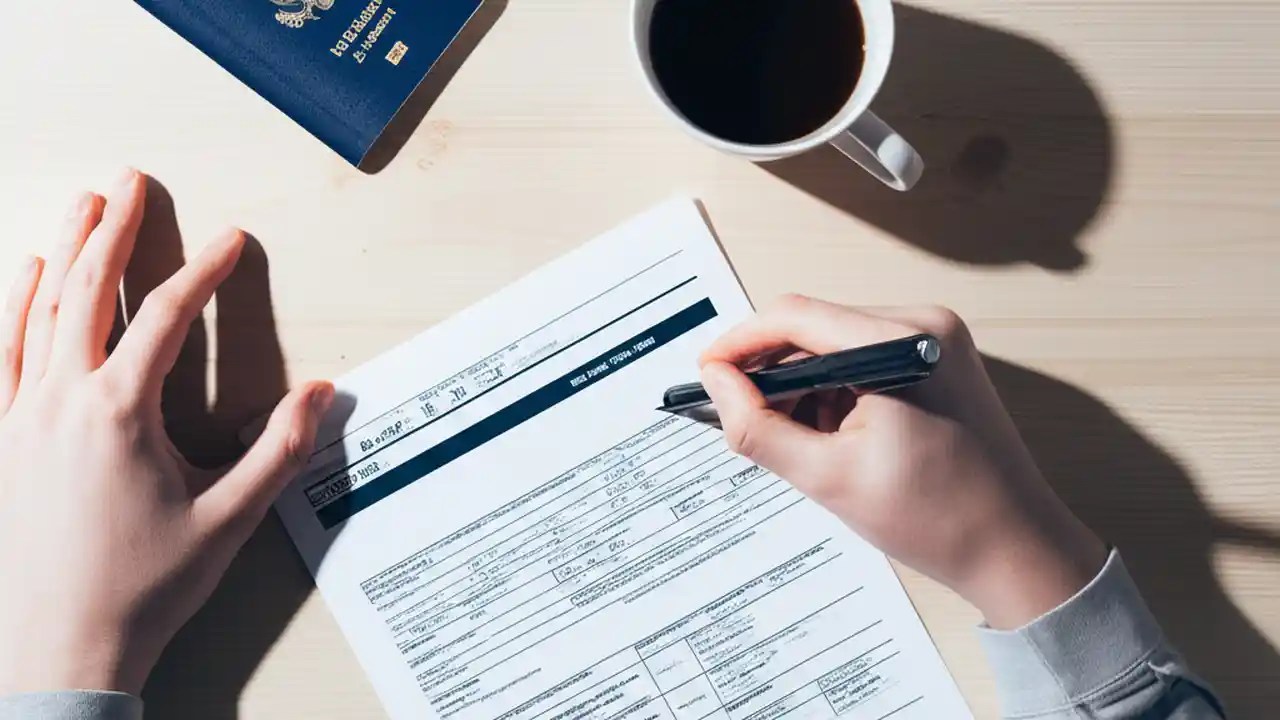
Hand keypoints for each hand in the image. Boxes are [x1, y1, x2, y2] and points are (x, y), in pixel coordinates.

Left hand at [0, 170, 332, 694]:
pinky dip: (14, 305)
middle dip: (116, 228)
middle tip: (133, 182)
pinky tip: (26, 276)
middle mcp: (62, 400)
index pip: (168, 316)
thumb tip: (321, 394)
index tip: (229, 240)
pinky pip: (0, 351)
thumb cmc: (143, 587)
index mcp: (121, 413)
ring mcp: (21, 415)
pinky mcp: (0, 437)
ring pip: (39, 309)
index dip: (204, 270)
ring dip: (66, 249)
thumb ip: (279, 451)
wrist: (59, 646)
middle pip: (90, 289)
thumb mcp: (229, 521)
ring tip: (84, 204)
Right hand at [699, 295, 1105, 628]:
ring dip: (804, 387)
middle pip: (814, 327)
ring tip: (799, 444)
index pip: (794, 317)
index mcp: (902, 343)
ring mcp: (937, 341)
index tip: (707, 374)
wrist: (1015, 548)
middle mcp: (925, 326)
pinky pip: (864, 360)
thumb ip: (757, 427)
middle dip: (771, 373)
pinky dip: (836, 393)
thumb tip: (716, 385)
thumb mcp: (827, 478)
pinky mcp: (939, 360)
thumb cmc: (941, 519)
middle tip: (741, 420)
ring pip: (835, 345)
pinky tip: (833, 437)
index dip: (739, 343)